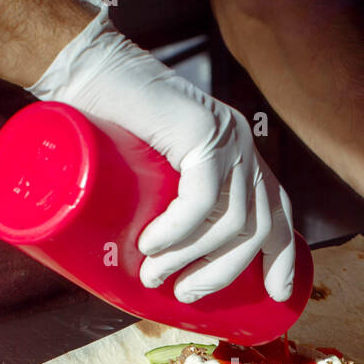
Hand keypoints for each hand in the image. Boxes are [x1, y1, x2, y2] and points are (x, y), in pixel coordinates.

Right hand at [28, 0, 294, 302]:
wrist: (82, 67)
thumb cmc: (103, 123)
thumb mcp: (147, 173)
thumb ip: (165, 204)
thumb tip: (156, 271)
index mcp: (237, 156)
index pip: (275, 210)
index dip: (281, 256)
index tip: (275, 294)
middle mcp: (240, 145)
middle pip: (257, 226)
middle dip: (222, 272)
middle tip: (184, 295)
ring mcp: (226, 137)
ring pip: (231, 219)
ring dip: (191, 258)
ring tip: (153, 274)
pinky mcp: (202, 132)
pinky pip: (203, 198)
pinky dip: (178, 230)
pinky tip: (152, 245)